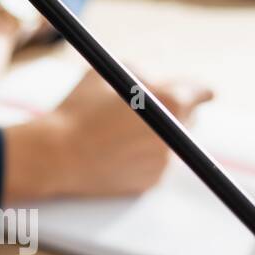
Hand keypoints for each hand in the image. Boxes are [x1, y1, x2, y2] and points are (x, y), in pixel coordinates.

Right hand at [3, 71, 212, 201]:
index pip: (200, 92)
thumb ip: (137, 72)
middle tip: (147, 108)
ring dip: (157, 134)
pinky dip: (143, 156)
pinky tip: (116, 150)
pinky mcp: (152, 182)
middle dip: (174, 112)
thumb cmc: (76, 111)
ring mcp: (165, 161)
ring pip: (172, 142)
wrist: (54, 155)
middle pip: (189, 119)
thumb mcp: (104, 73)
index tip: (198, 91)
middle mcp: (175, 133)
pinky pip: (156, 163)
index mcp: (169, 101)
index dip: (198, 90)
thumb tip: (152, 80)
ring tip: (119, 132)